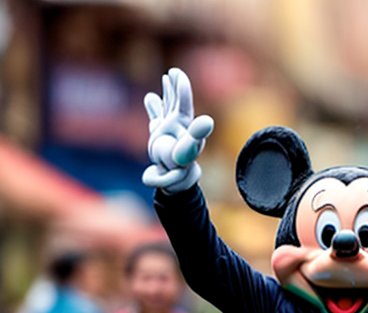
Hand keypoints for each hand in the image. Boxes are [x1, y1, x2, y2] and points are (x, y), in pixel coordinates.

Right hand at [142, 68, 213, 192]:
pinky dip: (153, 107)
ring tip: (166, 77)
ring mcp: (168, 129)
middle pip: (177, 101)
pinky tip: (151, 97)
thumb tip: (208, 120)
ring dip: (167, 92)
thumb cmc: (181, 164)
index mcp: (185, 125)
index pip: (184, 103)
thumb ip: (197, 132)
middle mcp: (178, 125)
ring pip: (167, 106)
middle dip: (176, 86)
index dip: (182, 88)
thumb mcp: (188, 147)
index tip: (176, 73)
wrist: (173, 177)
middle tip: (174, 72)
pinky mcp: (159, 134)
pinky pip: (156, 116)